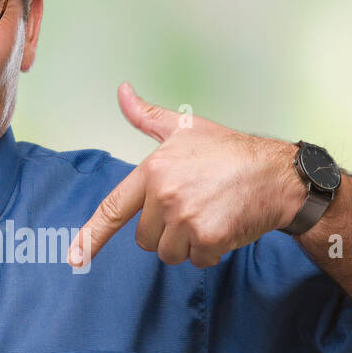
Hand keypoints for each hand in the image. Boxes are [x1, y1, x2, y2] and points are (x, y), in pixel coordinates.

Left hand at [69, 83, 305, 268]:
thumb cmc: (231, 152)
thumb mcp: (185, 128)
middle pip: (145, 238)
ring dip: (188, 244)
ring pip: (169, 253)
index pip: (113, 208)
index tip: (73, 258)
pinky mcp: (207, 238)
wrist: (278, 174)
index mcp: (153, 171)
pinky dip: (211, 252)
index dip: (91, 237)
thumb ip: (147, 116)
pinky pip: (197, 261)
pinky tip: (225, 227)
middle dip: (166, 231)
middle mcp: (164, 195)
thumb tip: (122, 91)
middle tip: (194, 208)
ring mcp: (185, 218)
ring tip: (210, 216)